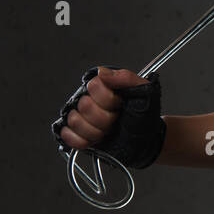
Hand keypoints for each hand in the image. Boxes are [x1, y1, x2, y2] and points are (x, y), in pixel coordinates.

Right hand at [52, 65, 166, 168]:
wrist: (146, 139)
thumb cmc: (145, 114)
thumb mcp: (145, 91)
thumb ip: (126, 78)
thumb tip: (102, 72)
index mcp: (104, 87)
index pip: (93, 86)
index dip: (109, 99)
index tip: (120, 104)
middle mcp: (90, 100)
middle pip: (84, 106)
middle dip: (105, 117)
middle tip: (116, 118)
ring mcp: (82, 117)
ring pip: (74, 120)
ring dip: (96, 130)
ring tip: (108, 130)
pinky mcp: (77, 134)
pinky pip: (67, 135)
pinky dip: (83, 140)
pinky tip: (97, 138)